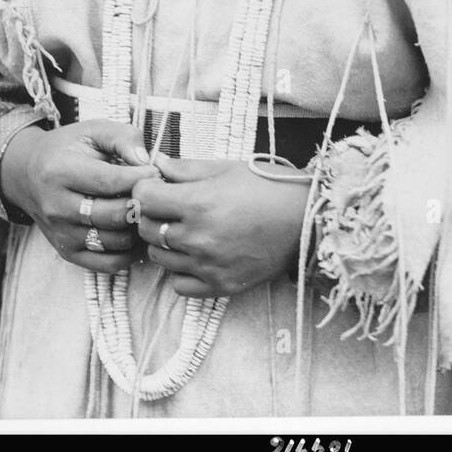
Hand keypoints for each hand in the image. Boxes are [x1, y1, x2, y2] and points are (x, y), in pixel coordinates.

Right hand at [0, 121, 157, 272]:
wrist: (27, 174)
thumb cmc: (68, 148)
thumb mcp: (93, 130)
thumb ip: (124, 138)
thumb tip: (149, 162)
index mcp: (60, 172)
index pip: (110, 182)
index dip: (140, 177)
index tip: (156, 171)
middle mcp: (57, 207)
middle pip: (113, 215)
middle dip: (141, 203)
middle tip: (154, 193)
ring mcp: (62, 234)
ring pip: (115, 241)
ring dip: (138, 228)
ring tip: (145, 209)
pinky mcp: (68, 252)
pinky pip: (109, 263)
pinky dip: (130, 252)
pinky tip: (135, 231)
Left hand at [133, 154, 311, 297]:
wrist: (307, 220)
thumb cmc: (270, 187)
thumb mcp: (228, 167)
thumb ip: (187, 168)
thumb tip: (158, 164)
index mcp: (199, 203)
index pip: (144, 197)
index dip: (146, 188)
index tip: (156, 186)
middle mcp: (198, 237)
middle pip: (146, 228)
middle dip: (150, 214)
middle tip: (167, 207)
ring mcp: (208, 266)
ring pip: (159, 258)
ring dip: (165, 242)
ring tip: (185, 229)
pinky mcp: (220, 286)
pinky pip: (179, 285)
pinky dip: (181, 271)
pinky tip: (195, 255)